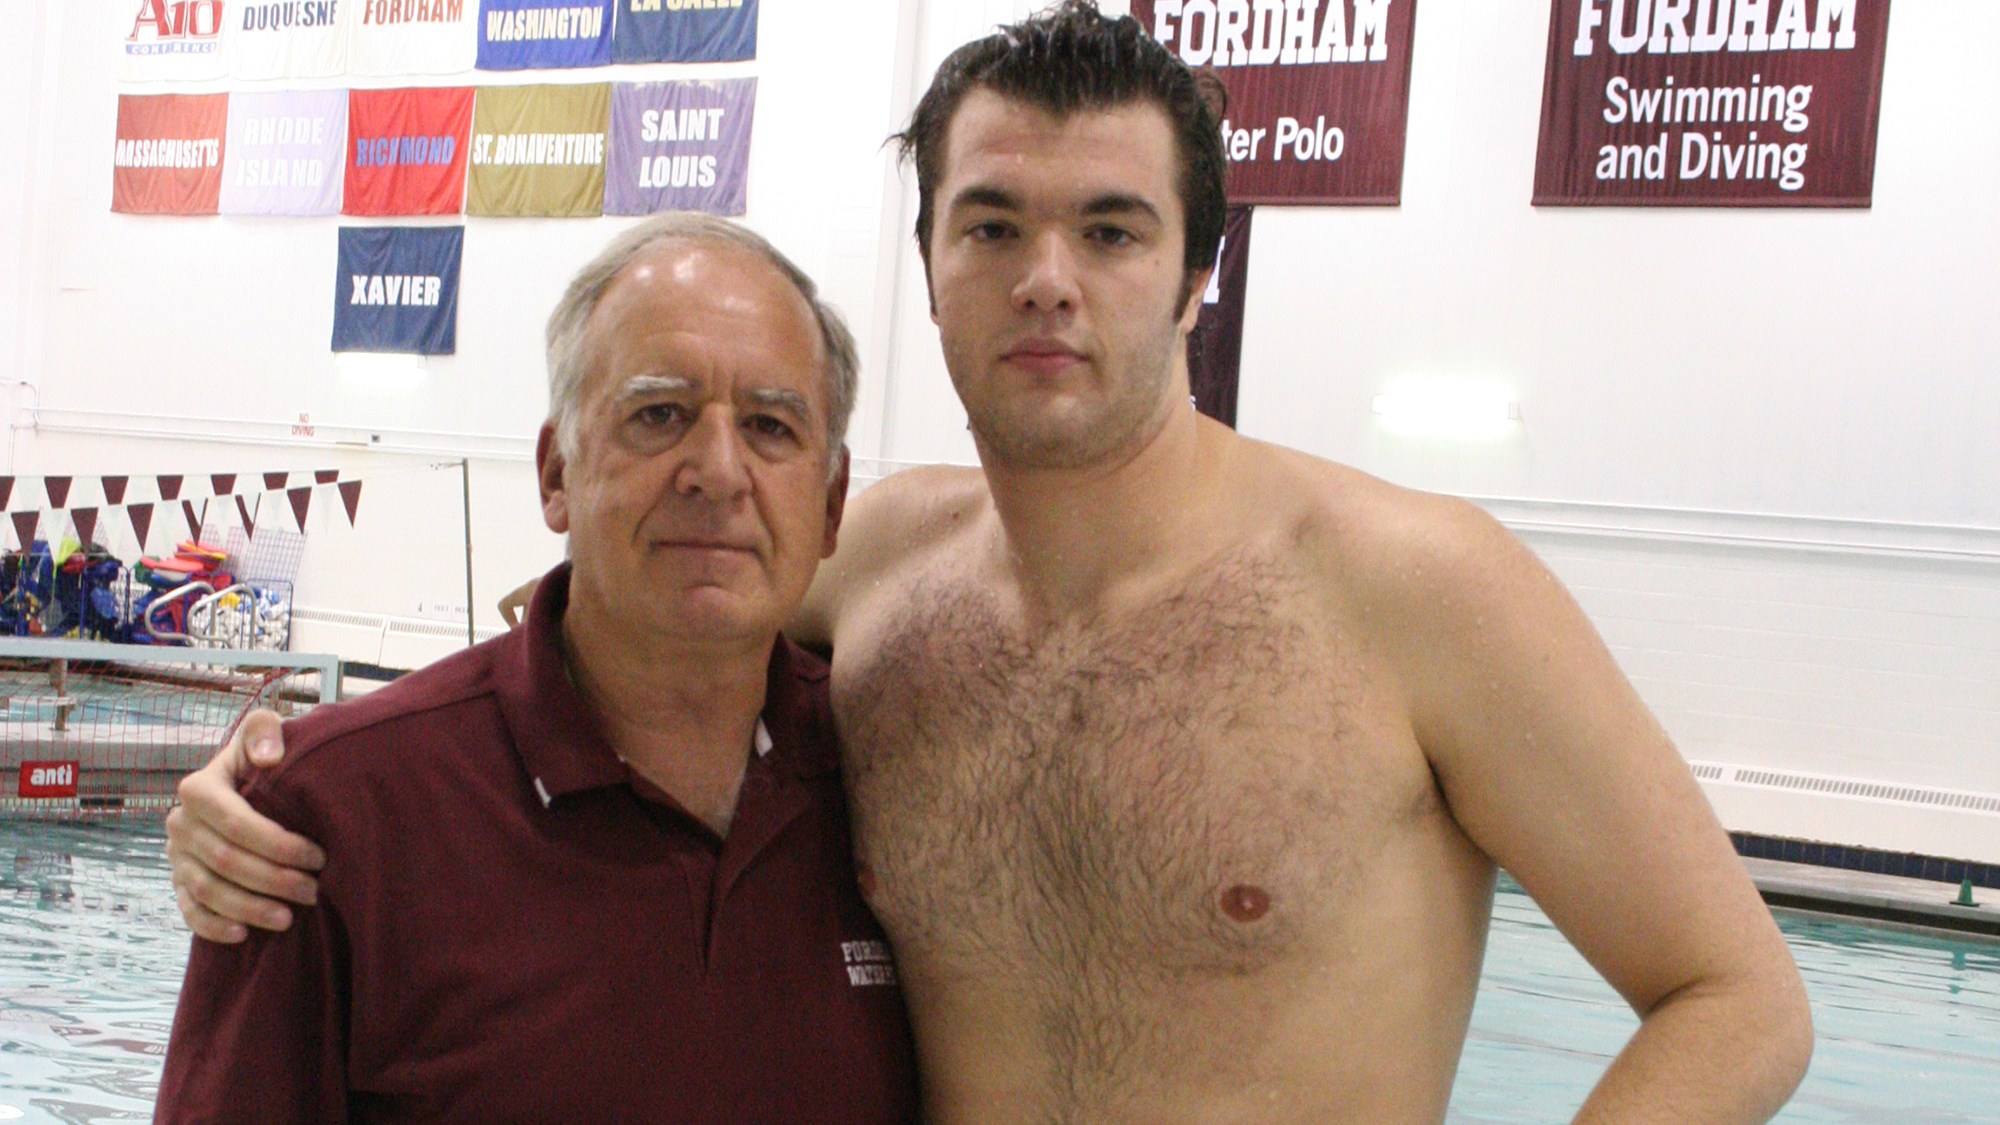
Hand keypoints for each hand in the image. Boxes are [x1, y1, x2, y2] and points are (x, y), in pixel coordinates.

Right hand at [165, 709, 325, 942]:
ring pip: (208, 891)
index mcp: (198, 789)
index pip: (236, 823)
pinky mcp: (178, 882)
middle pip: (225, 861)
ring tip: (289, 917)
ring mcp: (176, 856)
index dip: (278, 843)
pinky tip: (244, 934)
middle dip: (273, 880)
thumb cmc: (262, 760)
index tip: (318, 855)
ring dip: (250, 908)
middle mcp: (180, 823)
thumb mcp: (264, 732)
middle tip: (313, 891)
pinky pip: (189, 911)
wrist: (243, 783)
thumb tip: (268, 758)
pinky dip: (214, 926)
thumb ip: (264, 732)